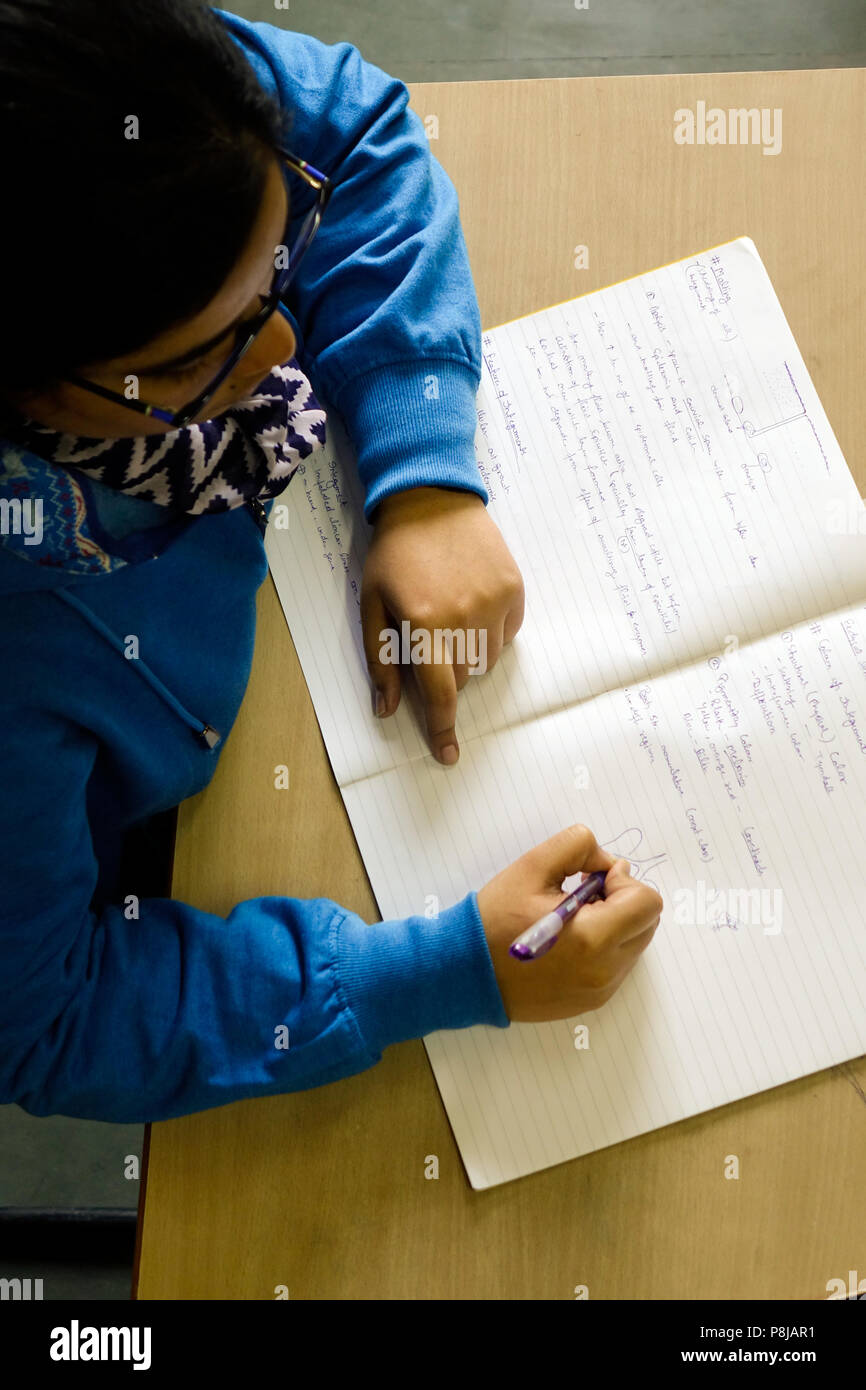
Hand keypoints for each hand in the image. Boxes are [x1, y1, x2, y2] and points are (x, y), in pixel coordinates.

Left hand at [361, 486, 523, 763]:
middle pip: (461, 679)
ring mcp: (494, 603)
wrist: (431, 498)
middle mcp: (465, 618)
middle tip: (427, 637)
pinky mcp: (515, 590)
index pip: (440, 694)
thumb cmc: (393, 555)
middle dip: (444, 673)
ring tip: (449, 613)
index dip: (442, 728)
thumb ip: (380, 661)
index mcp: (424, 624)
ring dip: (468, 653)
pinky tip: (471, 600)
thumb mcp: (372, 605)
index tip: (448, 754)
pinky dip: (490, 631)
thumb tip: (386, 710)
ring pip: (486, 660)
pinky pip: (507, 635)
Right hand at [476, 824, 662, 1021]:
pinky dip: (605, 946)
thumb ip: (578, 847)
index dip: (623, 881)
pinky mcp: (591, 1001)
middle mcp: (605, 971)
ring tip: (571, 918)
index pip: (647, 902)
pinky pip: (618, 965)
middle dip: (622, 901)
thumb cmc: (494, 919)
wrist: (465, 972)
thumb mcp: (532, 866)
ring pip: (635, 944)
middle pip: (647, 923)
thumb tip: (612, 864)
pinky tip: (568, 941)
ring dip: (615, 923)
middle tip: (581, 895)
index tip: (589, 880)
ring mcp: (600, 990)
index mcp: (594, 938)